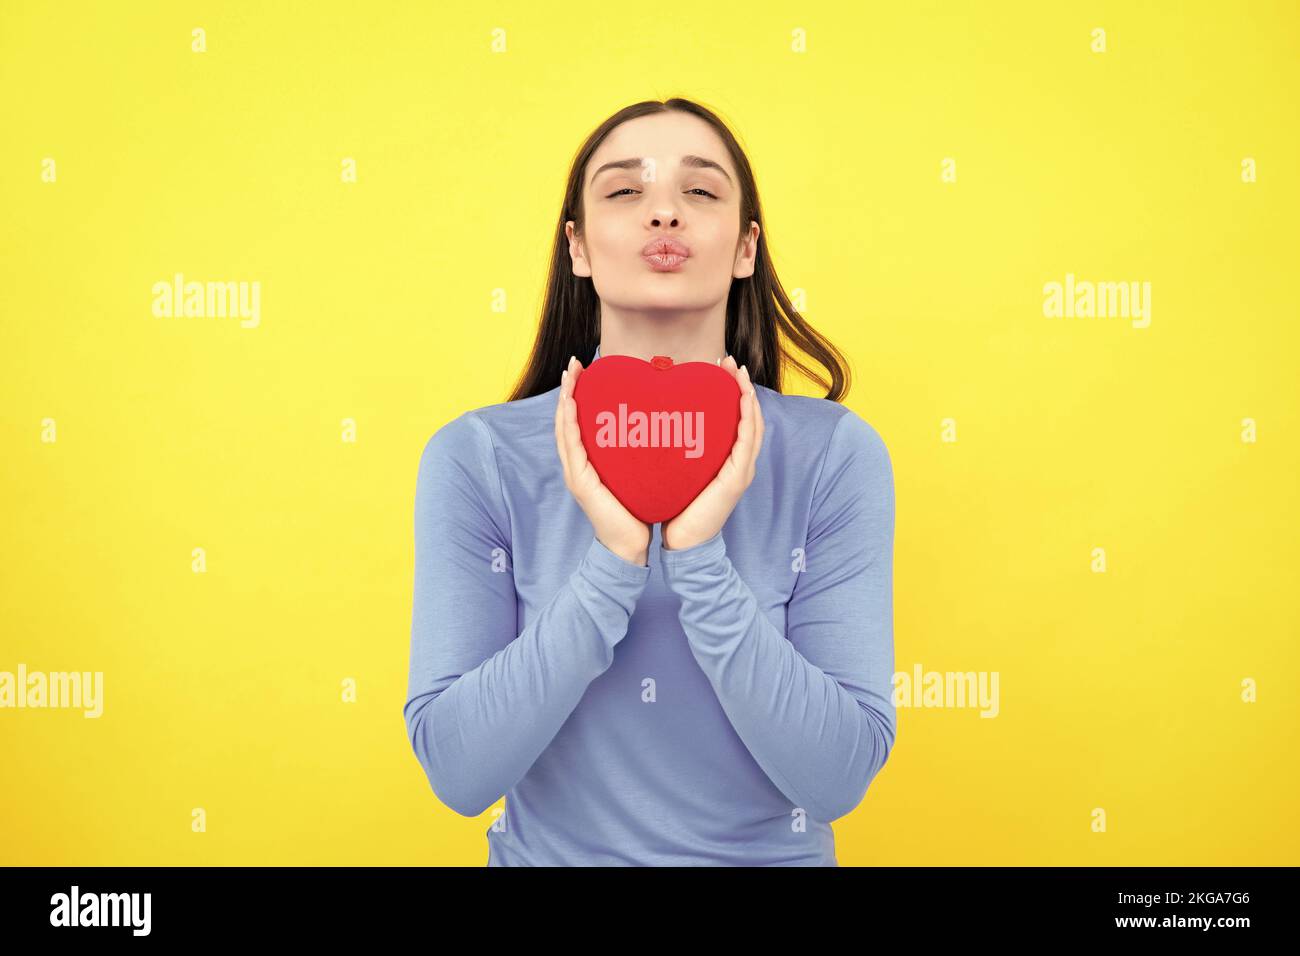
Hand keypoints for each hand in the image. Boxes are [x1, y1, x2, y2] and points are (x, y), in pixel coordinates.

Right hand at [555, 355, 652, 565]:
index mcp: (592, 463)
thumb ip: (641, 454)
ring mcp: (576, 473)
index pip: (581, 423)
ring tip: (570, 374)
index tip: (586, 370)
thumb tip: (661, 429)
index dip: (580, 396)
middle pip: (567, 420)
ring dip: (565, 399)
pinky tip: (570, 403)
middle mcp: (579, 465)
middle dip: (569, 390)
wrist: (630, 547)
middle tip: (575, 363)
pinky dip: (568, 422)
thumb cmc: (638, 511)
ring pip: (564, 429)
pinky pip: (571, 446)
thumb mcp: (639, 475)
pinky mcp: (580, 482)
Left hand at [661, 357, 764, 550]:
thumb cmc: (675, 509)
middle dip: (740, 386)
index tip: (719, 367)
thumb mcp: (676, 472)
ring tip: (736, 371)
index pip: (735, 419)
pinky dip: (748, 418)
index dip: (732, 392)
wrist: (682, 545)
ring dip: (747, 395)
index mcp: (726, 461)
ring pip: (753, 424)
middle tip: (729, 361)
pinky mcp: (737, 478)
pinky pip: (747, 442)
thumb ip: (675, 450)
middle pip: (749, 416)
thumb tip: (655, 424)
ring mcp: (742, 471)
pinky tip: (743, 399)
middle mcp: (739, 463)